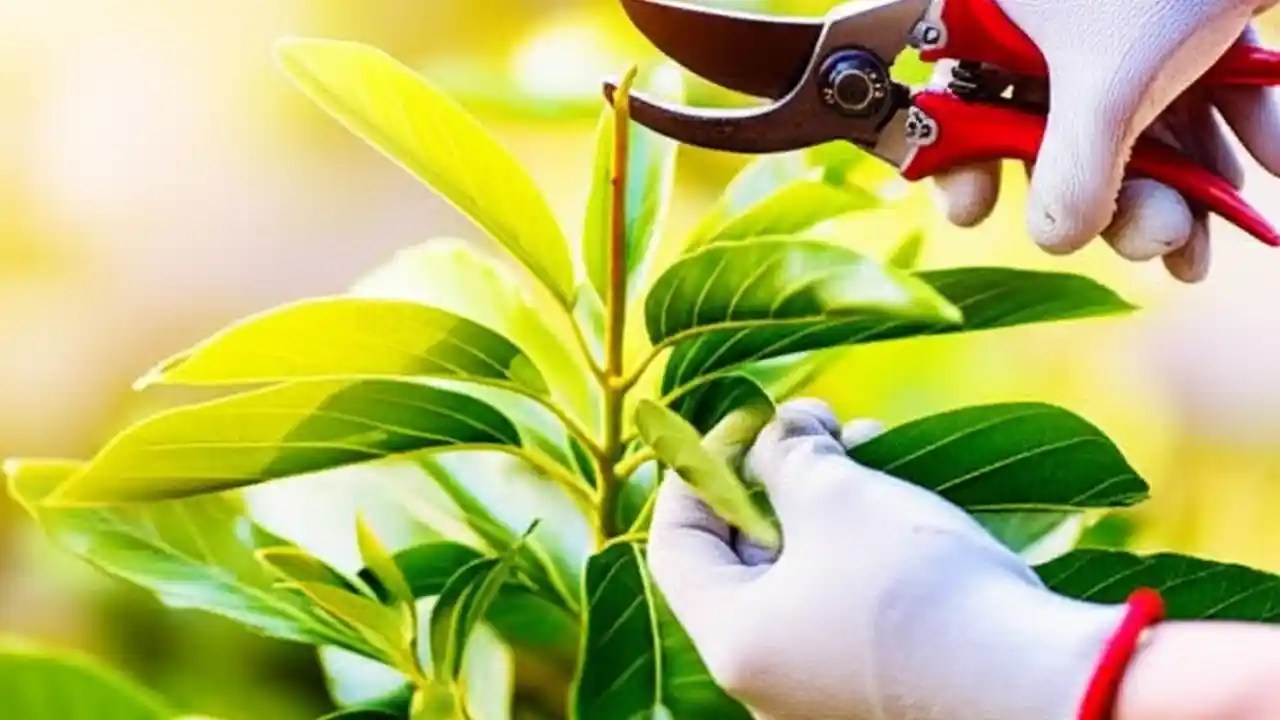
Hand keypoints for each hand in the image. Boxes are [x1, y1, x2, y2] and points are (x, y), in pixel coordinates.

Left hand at [648, 399, 1131, 719]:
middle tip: (816, 425)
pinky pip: (844, 604)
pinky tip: (897, 495)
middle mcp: (767, 680)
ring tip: (867, 446)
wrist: (1049, 687)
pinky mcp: (880, 688)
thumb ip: (785, 453)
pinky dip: (857, 546)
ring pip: (802, 574)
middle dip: (776, 477)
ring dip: (825, 502)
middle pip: (742, 558)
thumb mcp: (838, 497)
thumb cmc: (922, 592)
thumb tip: (776, 431)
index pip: (676, 544)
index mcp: (733, 643)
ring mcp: (822, 691)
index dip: (700, 469)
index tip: (746, 420)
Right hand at [933, 1, 1279, 282]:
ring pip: (1127, 113)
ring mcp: (1119, 12)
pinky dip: (1228, 123)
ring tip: (1209, 237)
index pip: (949, 86)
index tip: (975, 208)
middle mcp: (1046, 10)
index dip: (956, 154)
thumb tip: (1054, 237)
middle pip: (1049, 119)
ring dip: (1176, 183)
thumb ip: (1072, 172)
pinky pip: (1191, 78)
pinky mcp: (1185, 9)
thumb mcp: (1112, 83)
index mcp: (994, 7)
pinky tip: (1266, 160)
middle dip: (1109, 195)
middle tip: (1150, 239)